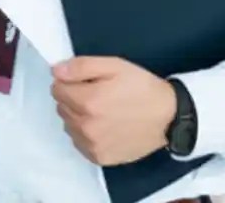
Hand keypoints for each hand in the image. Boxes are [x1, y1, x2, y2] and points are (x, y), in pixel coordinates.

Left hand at [51, 56, 176, 165]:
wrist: (169, 117)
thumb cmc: (142, 88)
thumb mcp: (114, 66)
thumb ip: (80, 67)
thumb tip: (55, 71)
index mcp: (88, 101)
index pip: (56, 89)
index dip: (69, 81)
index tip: (86, 82)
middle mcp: (86, 127)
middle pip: (61, 107)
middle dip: (73, 98)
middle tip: (97, 94)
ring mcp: (92, 145)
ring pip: (68, 125)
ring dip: (78, 116)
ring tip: (102, 111)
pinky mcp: (100, 158)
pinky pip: (79, 142)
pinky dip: (85, 134)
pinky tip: (104, 126)